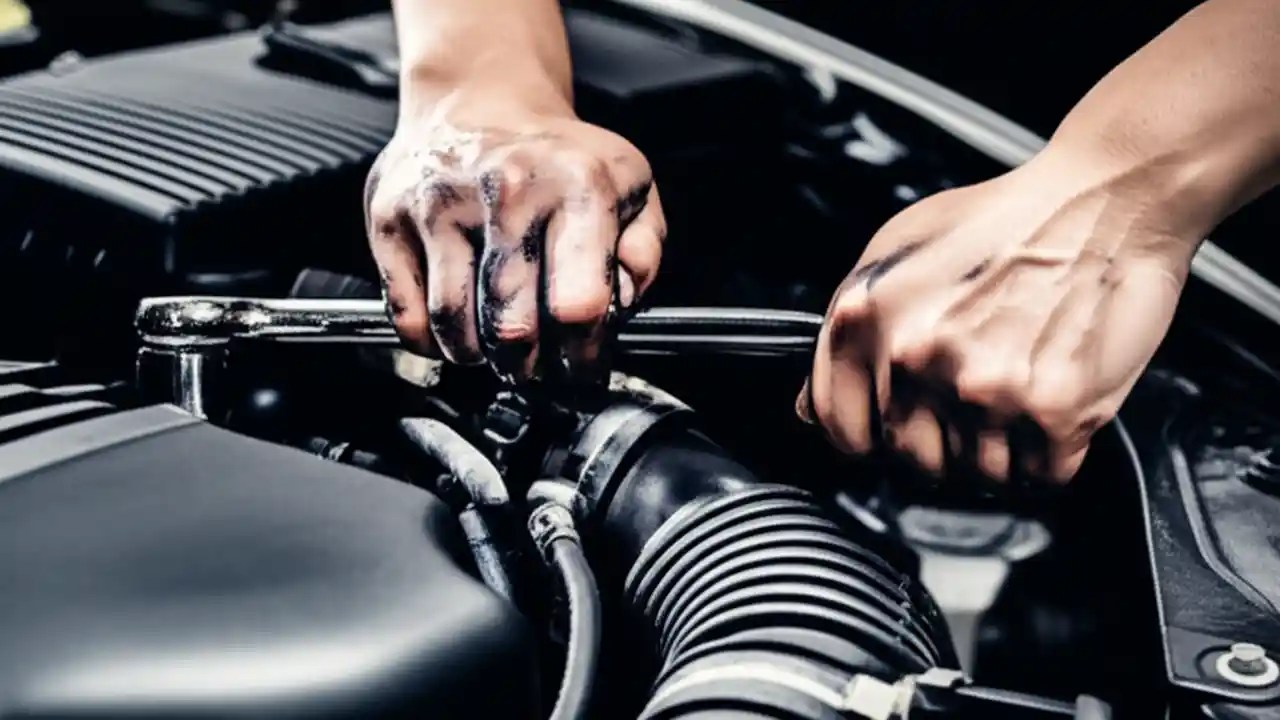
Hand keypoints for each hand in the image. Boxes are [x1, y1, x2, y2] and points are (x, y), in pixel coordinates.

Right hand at [364, 89, 664, 381]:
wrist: (479, 99)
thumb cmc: (557, 156)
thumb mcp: (628, 185)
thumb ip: (643, 249)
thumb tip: (622, 301)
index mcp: (577, 186)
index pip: (578, 304)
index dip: (582, 354)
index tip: (581, 368)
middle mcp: (505, 191)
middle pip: (512, 327)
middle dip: (528, 366)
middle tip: (534, 365)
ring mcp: (440, 203)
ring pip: (454, 326)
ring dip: (478, 357)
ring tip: (494, 347)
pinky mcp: (391, 218)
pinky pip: (407, 315)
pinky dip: (431, 341)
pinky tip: (455, 329)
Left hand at [798, 149, 1200, 483]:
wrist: (1105, 198)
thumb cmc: (1003, 220)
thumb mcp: (896, 252)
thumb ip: (848, 331)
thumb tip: (811, 408)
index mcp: (867, 321)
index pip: (841, 427)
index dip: (869, 437)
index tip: (891, 431)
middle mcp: (918, 359)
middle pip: (911, 459)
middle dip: (942, 444)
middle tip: (973, 405)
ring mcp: (985, 389)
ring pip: (978, 476)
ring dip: (999, 453)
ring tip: (1017, 396)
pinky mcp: (1054, 409)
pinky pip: (1041, 476)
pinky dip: (1049, 458)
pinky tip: (1052, 407)